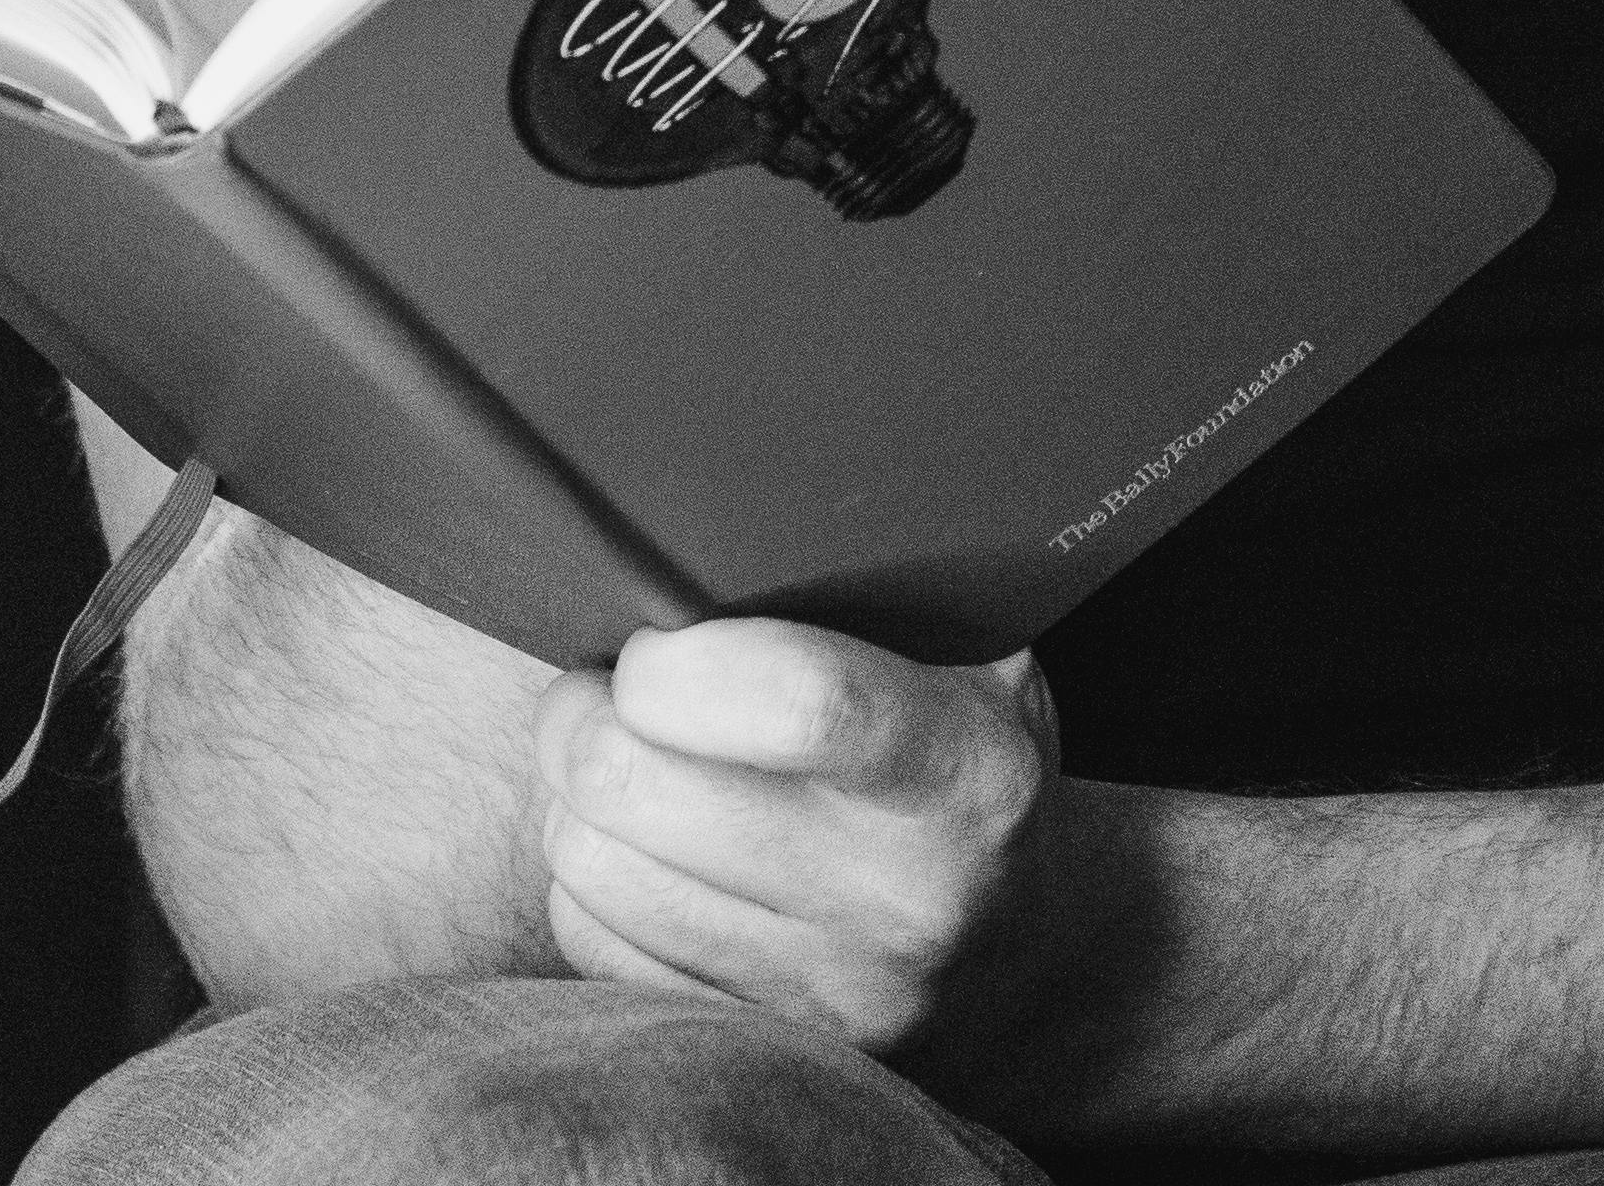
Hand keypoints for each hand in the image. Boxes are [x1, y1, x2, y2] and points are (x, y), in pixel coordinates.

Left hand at [530, 619, 1068, 1056]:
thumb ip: (866, 620)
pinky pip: (594, 948)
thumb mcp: (973, 669)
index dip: (683, 663)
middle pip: (642, 786)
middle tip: (600, 689)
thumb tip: (691, 554)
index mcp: (970, 775)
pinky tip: (638, 849)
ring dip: (574, 801)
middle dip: (583, 715)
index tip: (658, 646)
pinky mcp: (759, 1049)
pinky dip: (590, 886)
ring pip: (596, 869)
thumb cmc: (965, 768)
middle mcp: (905, 898)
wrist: (1028, 957)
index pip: (800, 703)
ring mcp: (829, 994)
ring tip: (619, 763)